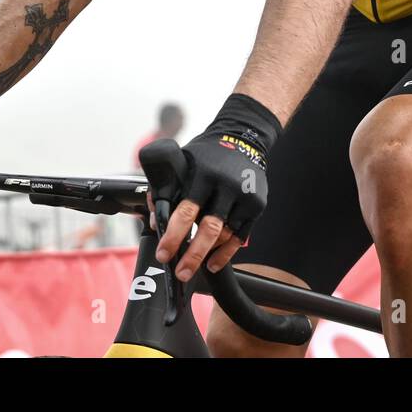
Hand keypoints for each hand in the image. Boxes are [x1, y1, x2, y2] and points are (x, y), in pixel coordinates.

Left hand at [148, 94, 280, 281]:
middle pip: (209, 229)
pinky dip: (226, 253)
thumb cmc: (207, 153)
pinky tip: (213, 262)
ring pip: (225, 235)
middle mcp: (226, 185)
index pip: (185, 211)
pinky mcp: (257, 205)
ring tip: (193, 266)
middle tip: (180, 273)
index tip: (164, 254)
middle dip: (192, 255)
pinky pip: (240, 237)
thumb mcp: (183, 162)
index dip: (173, 236)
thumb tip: (154, 221)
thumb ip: (168, 189)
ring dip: (207, 255)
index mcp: (203, 174)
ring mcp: (244, 196)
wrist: (245, 138)